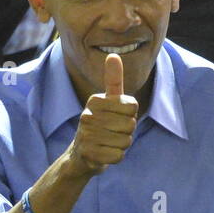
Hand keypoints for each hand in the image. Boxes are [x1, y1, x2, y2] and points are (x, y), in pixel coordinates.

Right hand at [67, 52, 138, 177]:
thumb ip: (113, 81)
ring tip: (108, 143)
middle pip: (130, 124)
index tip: (116, 117)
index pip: (133, 106)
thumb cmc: (101, 125)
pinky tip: (105, 154)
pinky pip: (118, 156)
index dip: (130, 115)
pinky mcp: (89, 154)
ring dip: (122, 145)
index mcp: (94, 100)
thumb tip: (113, 55)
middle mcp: (87, 116)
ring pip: (125, 141)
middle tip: (112, 132)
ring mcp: (86, 136)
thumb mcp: (107, 102)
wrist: (81, 155)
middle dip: (127, 132)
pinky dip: (116, 157)